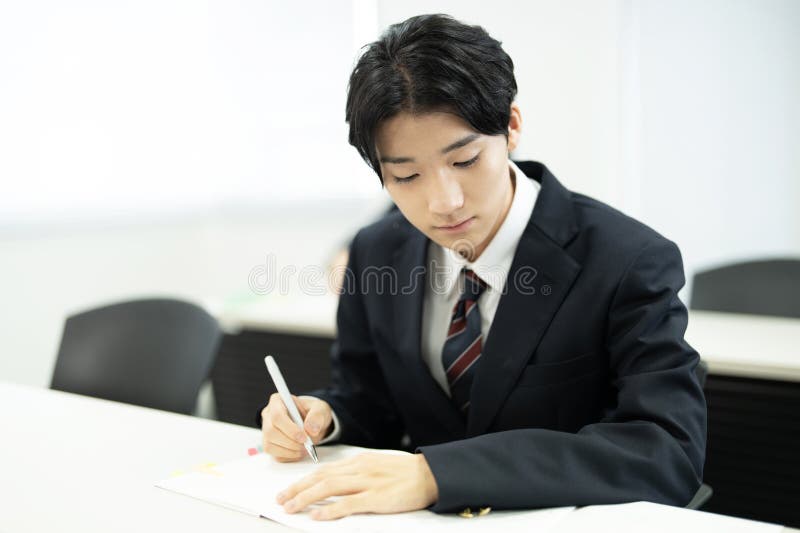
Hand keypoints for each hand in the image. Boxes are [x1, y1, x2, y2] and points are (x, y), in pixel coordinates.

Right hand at [261, 393, 332, 462]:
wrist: (311, 423)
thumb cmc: (313, 412)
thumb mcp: (320, 409)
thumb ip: (317, 416)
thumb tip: (311, 430)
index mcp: (277, 401)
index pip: (277, 415)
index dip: (290, 429)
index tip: (304, 437)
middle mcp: (268, 416)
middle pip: (271, 432)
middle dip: (291, 442)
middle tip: (307, 445)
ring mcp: (266, 432)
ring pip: (270, 446)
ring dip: (290, 451)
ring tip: (305, 448)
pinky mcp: (269, 445)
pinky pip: (275, 456)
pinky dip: (289, 457)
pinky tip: (300, 451)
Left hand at [275, 452, 438, 519]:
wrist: (430, 474)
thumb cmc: (406, 473)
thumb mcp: (378, 465)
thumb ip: (358, 472)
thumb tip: (337, 480)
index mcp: (359, 461)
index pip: (324, 470)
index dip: (304, 480)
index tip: (289, 489)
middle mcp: (359, 469)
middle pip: (321, 477)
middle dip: (297, 488)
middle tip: (281, 499)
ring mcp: (367, 483)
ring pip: (329, 487)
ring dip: (306, 498)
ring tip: (291, 507)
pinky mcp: (376, 498)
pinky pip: (348, 504)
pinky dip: (330, 509)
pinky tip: (317, 515)